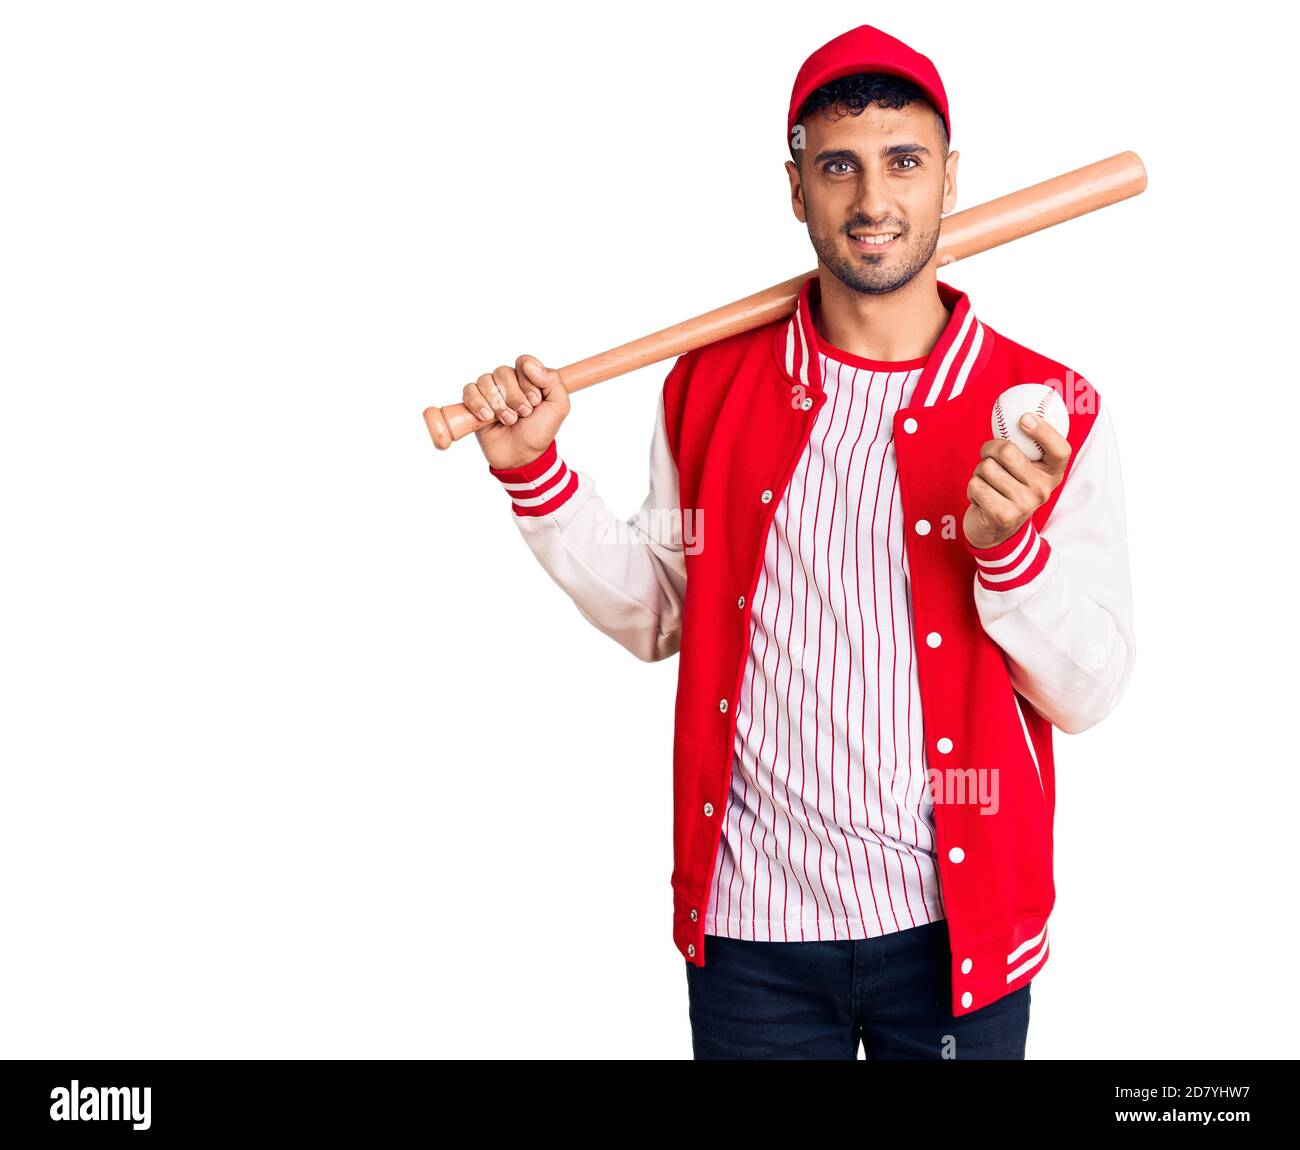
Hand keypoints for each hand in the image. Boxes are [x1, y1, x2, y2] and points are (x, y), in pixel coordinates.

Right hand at [464, 355, 570, 470]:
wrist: (523, 456)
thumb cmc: (540, 431)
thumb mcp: (559, 407)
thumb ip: (552, 380)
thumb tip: (528, 364)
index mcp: (528, 378)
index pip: (523, 363)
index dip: (527, 382)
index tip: (535, 401)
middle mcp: (508, 381)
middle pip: (502, 372)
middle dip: (514, 397)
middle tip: (522, 415)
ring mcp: (490, 392)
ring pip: (485, 381)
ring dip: (498, 404)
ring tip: (508, 420)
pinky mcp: (474, 404)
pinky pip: (469, 391)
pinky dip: (478, 404)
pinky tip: (488, 417)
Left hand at [963, 413, 1071, 549]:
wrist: (996, 531)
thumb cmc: (1008, 491)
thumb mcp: (1024, 471)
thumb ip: (1024, 448)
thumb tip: (1018, 414)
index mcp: (1052, 474)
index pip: (1060, 449)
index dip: (1044, 431)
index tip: (1024, 418)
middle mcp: (1043, 489)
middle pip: (1006, 451)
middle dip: (988, 450)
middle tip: (989, 460)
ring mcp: (1025, 504)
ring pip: (986, 468)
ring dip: (979, 474)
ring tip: (988, 486)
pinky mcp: (1004, 516)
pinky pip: (975, 485)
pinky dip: (972, 489)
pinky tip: (982, 500)